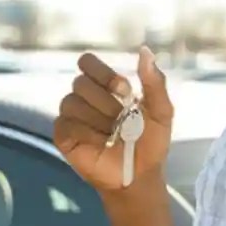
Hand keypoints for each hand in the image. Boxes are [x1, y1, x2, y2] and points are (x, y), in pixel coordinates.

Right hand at [54, 46, 172, 191]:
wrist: (142, 174)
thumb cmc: (150, 142)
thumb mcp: (161, 111)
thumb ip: (154, 82)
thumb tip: (145, 51)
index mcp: (105, 87)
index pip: (88, 63)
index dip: (102, 73)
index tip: (122, 89)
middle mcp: (85, 98)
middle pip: (80, 82)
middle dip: (105, 101)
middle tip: (122, 119)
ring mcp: (72, 117)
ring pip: (71, 102)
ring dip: (98, 120)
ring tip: (112, 135)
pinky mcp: (63, 137)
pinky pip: (66, 124)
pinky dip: (86, 134)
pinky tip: (100, 143)